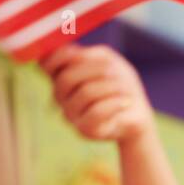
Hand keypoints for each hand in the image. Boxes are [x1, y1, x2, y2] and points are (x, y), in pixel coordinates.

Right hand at [39, 44, 154, 143]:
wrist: (136, 113)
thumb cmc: (119, 83)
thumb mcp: (107, 60)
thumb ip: (89, 54)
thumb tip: (74, 55)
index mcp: (61, 76)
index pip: (47, 65)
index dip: (61, 56)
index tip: (84, 54)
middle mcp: (60, 96)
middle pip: (67, 78)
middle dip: (96, 70)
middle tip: (115, 71)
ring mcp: (70, 115)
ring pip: (86, 93)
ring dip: (111, 86)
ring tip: (125, 89)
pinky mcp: (85, 130)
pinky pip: (97, 112)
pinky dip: (115, 103)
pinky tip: (126, 102)